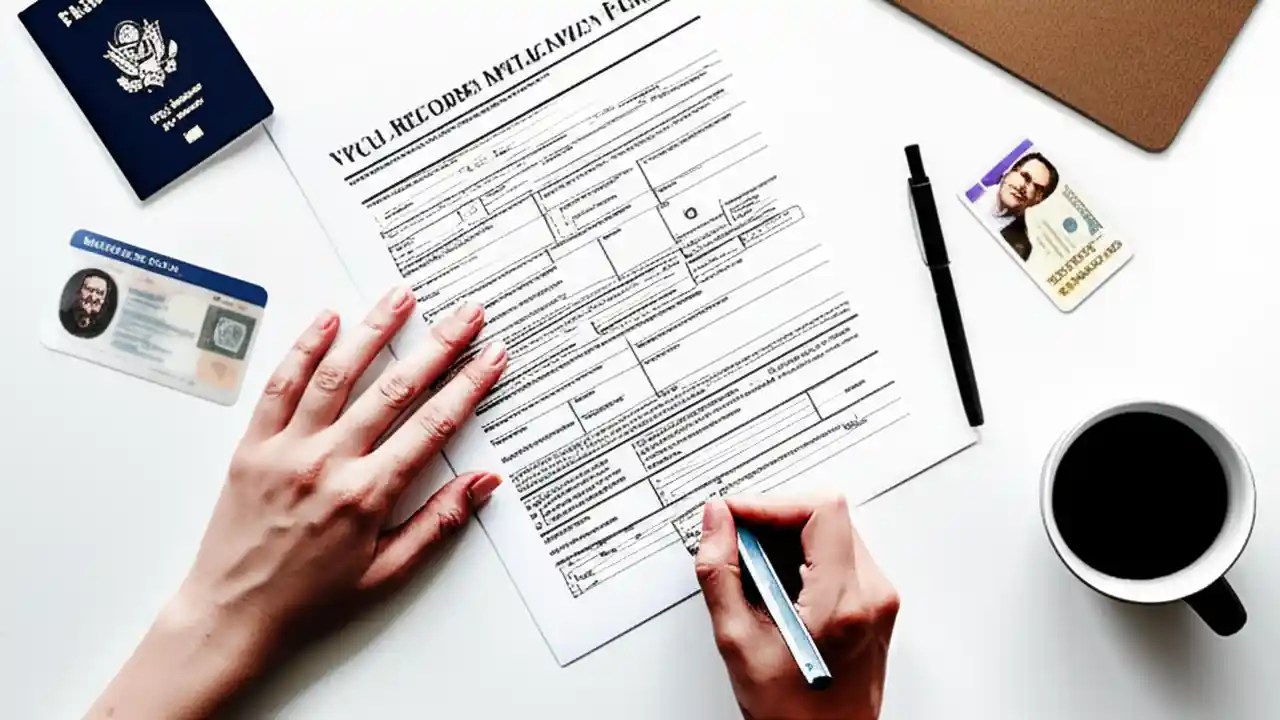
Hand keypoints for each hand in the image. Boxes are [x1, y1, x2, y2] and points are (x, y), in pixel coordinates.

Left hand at [87, 287, 507, 718]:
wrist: (232, 616)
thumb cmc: (310, 601)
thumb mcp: (388, 574)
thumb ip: (438, 522)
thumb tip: (484, 482)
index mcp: (367, 496)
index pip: (433, 425)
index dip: (469, 385)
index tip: (491, 357)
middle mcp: (328, 463)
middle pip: (395, 389)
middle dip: (438, 345)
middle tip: (466, 313)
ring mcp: (287, 449)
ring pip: (337, 374)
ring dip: (374, 330)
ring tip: (402, 297)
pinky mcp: (252, 446)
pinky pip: (280, 386)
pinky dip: (304, 348)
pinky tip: (327, 320)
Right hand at [696, 496, 899, 719]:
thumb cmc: (791, 714)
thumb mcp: (738, 642)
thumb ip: (721, 573)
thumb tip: (718, 521)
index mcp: (842, 603)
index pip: (821, 511)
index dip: (771, 503)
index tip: (736, 514)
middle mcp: (872, 595)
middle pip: (827, 514)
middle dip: (775, 517)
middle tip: (738, 540)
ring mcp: (879, 598)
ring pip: (834, 529)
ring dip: (788, 535)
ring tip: (754, 568)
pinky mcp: (876, 602)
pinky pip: (840, 552)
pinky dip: (803, 553)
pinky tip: (777, 582)